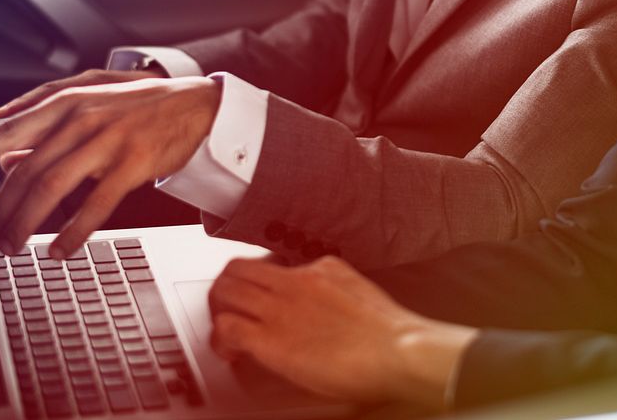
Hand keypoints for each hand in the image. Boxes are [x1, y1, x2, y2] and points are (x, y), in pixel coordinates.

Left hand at [0, 77, 219, 257]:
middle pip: (26, 171)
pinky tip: (59, 249)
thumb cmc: (141, 107)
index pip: (8, 130)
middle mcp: (82, 120)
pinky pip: (95, 204)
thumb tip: (4, 156)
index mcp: (67, 104)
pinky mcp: (134, 163)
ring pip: (52, 188)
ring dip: (25, 224)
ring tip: (12, 248)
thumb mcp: (90, 106)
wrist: (197, 106)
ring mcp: (108, 140)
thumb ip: (45, 127)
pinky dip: (72, 231)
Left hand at [208, 257, 477, 409]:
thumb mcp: (360, 291)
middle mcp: (294, 281)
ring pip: (224, 292)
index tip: (257, 297)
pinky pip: (226, 329)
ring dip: (218, 311)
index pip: (270, 262)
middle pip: (237, 269)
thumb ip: (337, 286)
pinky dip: (219, 340)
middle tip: (229, 310)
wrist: (398, 351)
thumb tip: (326, 293)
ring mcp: (280, 309)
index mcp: (319, 269)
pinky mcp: (270, 340)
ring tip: (225, 331)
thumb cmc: (389, 332)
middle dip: (226, 289)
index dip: (256, 282)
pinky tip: (230, 353)